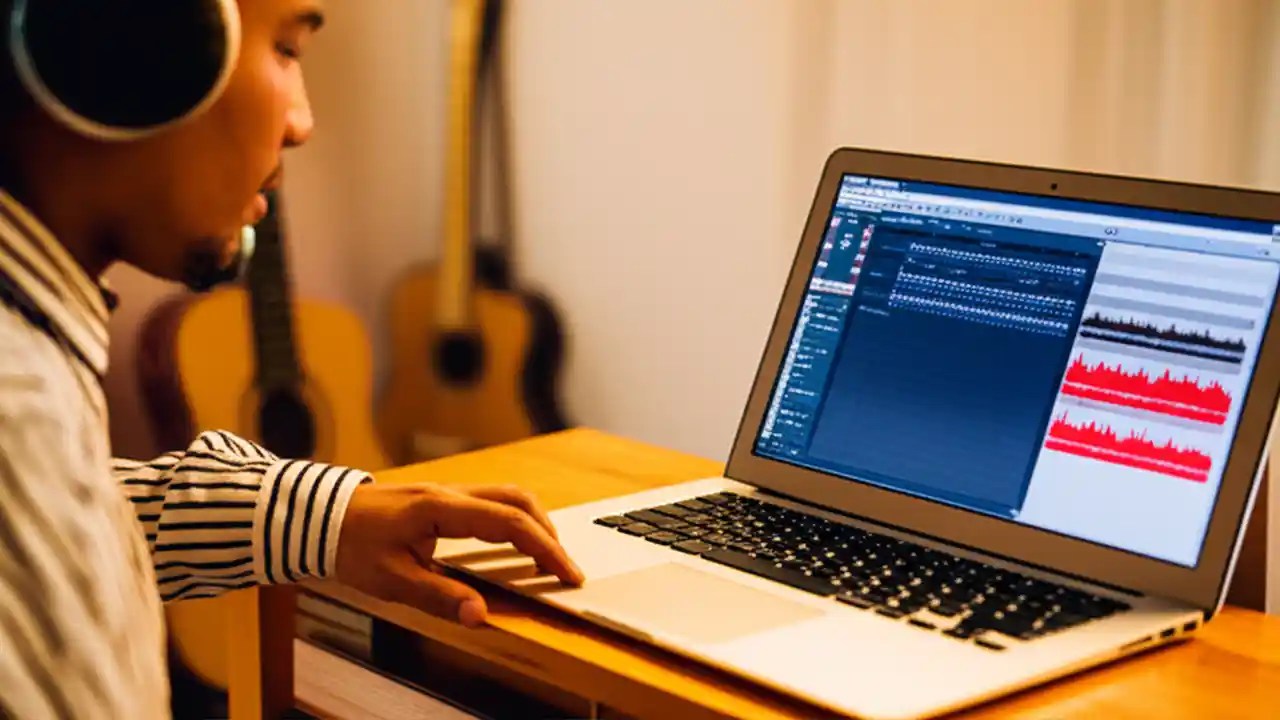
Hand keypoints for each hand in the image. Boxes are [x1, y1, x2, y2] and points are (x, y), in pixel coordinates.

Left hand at [334, 483, 584, 627]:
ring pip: (508, 496)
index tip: (568, 574)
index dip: (545, 548)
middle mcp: (452, 493)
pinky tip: (514, 543)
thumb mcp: (390, 579)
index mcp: (442, 509)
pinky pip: (491, 501)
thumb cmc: (351, 544)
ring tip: (544, 558)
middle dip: (549, 533)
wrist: (319, 516)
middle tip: (563, 568)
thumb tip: (479, 615)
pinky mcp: (442, 498)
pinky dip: (515, 520)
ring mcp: (448, 491)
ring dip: (534, 524)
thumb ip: (438, 596)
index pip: (510, 523)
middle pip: (519, 500)